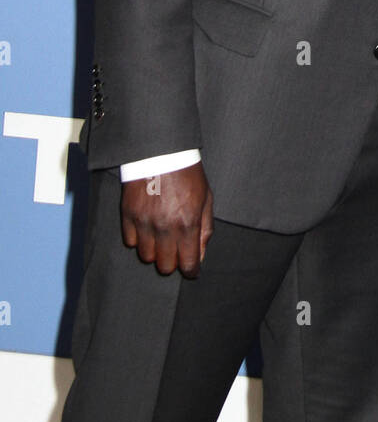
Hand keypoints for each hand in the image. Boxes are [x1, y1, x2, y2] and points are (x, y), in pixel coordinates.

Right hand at [121, 161, 213, 278]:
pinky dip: (139, 239)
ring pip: (146, 257)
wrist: (161, 151)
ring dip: (155, 251)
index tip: (191, 269)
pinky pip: (130, 242)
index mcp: (187, 223)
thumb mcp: (206, 199)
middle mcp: (164, 227)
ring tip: (161, 237)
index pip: (188, 264)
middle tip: (176, 250)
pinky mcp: (128, 215)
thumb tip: (200, 256)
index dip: (191, 270)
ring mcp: (144, 222)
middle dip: (173, 262)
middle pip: (165, 266)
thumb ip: (205, 230)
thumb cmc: (187, 174)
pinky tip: (147, 227)